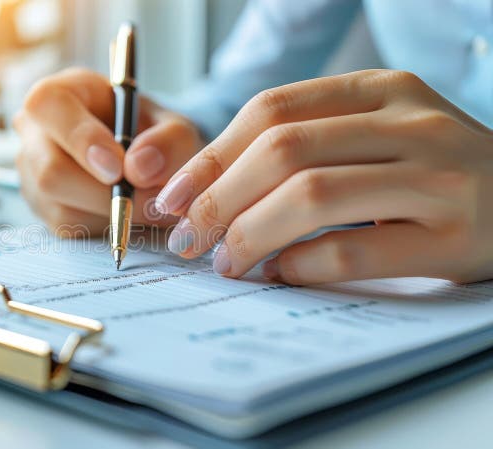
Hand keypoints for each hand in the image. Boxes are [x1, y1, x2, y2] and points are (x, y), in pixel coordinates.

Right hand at [14, 68, 203, 235]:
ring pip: (62, 207)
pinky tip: (128, 211)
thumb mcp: (173, 128)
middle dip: (105, 194)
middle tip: (150, 199)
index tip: (119, 168)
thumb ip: (169, 141)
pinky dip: (107, 226)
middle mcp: (35, 132)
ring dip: (113, 213)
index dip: (82, 138)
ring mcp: (32, 174)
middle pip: (50, 171)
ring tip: (149, 204)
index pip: (48, 105)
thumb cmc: (149, 135)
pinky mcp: (43, 210)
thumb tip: (140, 169)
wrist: (141, 162)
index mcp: (60, 94)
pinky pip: (71, 227)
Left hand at [156, 69, 492, 284]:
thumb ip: (305, 148)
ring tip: (226, 261)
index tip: (170, 196)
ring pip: (314, 195)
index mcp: (381, 90)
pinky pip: (357, 251)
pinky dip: (304, 265)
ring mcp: (439, 178)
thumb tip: (203, 192)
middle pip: (284, 150)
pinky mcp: (456, 237)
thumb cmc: (430, 173)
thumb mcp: (374, 136)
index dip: (210, 156)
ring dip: (251, 233)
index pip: (272, 110)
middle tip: (186, 237)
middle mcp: (412, 124)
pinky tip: (282, 273)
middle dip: (217, 199)